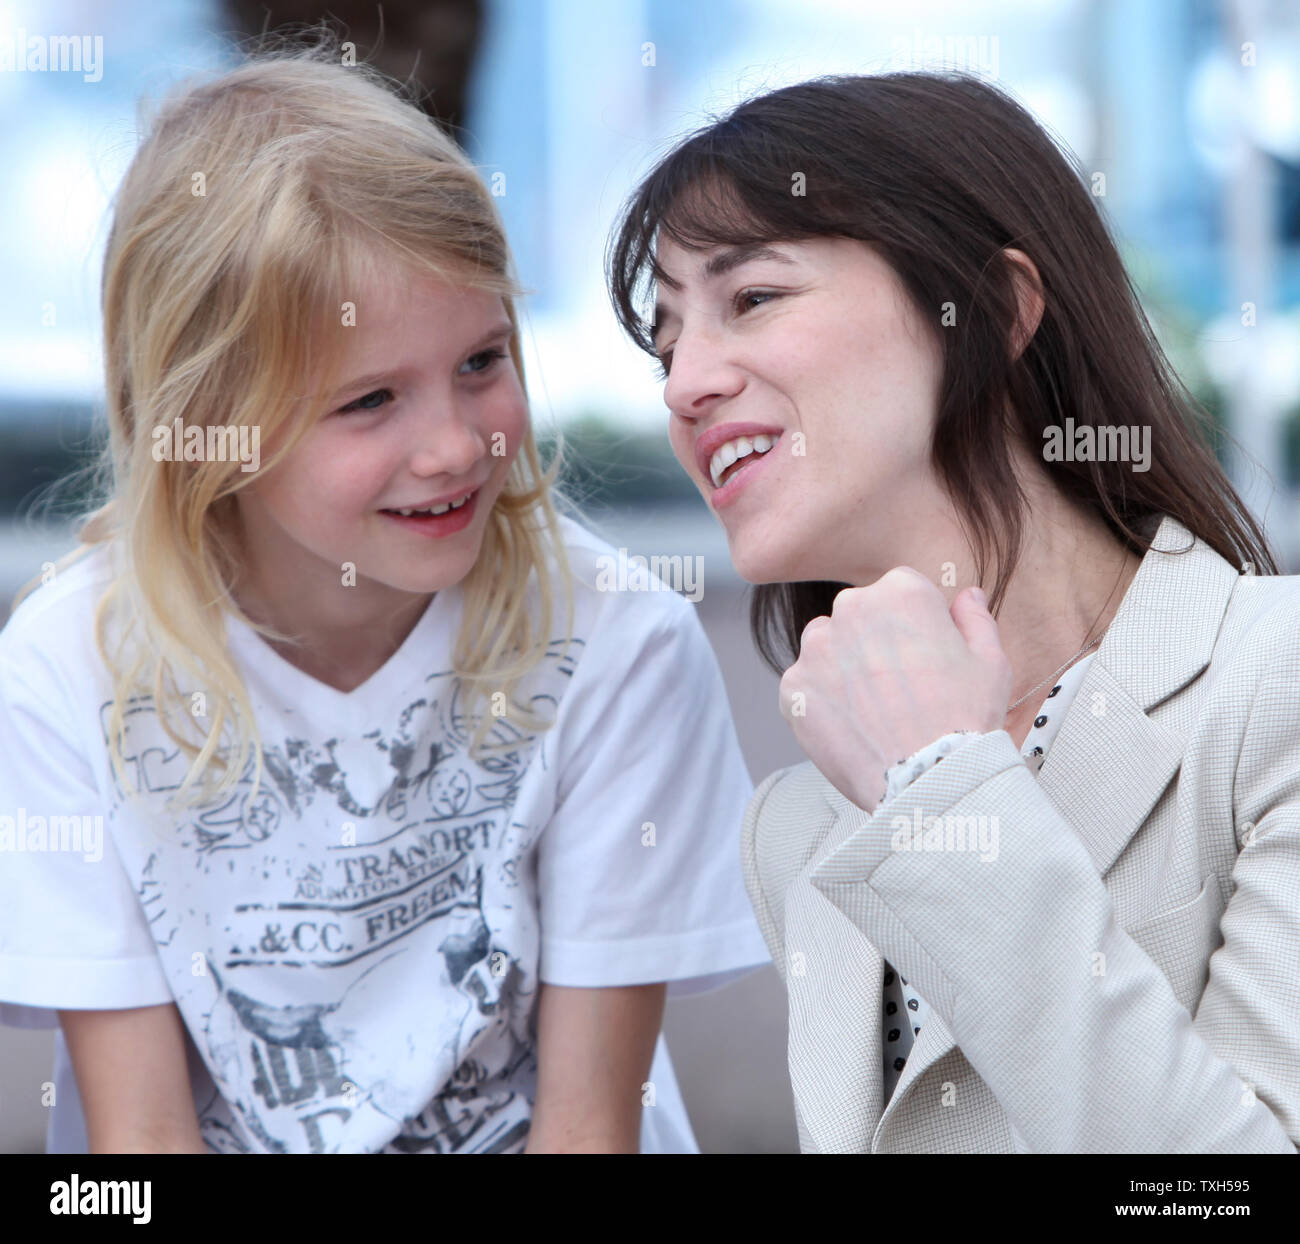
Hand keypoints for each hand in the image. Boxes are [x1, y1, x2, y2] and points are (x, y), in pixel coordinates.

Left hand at [778, 568, 1013, 812]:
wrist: (928, 781)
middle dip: (875, 642)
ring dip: (844, 667)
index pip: (900, 592)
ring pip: (827, 647)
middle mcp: (851, 608)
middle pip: (859, 616)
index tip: (924, 657)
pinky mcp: (793, 687)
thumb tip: (965, 597)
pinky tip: (853, 726)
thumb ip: (974, 619)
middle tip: (900, 687)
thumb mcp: (991, 662)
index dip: (915, 626)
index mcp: (901, 591)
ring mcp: (815, 649)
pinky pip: (806, 686)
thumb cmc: (965, 720)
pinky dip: (823, 702)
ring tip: (875, 709)